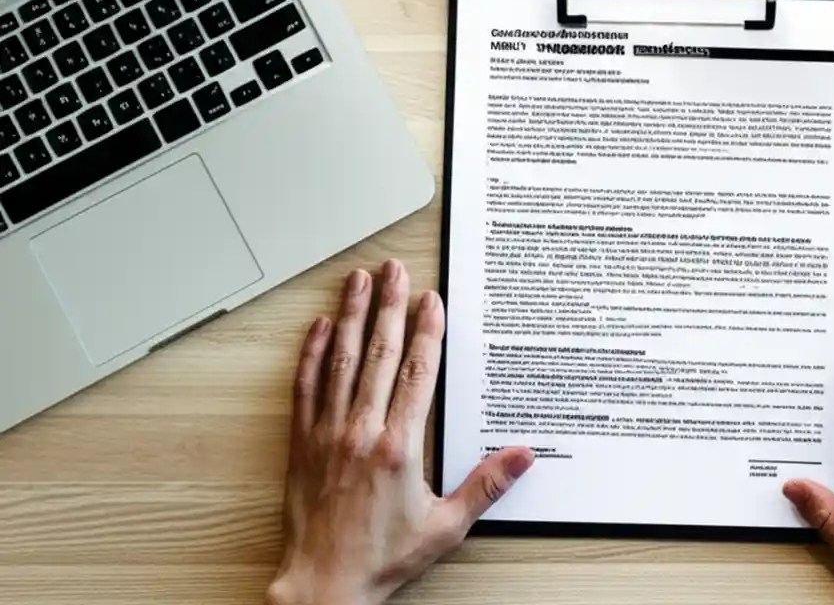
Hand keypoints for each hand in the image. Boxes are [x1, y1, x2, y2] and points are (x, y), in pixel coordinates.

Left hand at [268, 260, 533, 604]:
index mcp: (399, 447)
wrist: (324, 584)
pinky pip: (306, 386)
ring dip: (349, 316)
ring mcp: (327, 433)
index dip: (426, 331)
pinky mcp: (302, 443)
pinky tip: (317, 327)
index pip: (416, 373)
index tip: (430, 300)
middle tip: (393, 270)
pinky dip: (311, 353)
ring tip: (356, 281)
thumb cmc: (381, 558)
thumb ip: (485, 485)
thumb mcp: (446, 526)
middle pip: (378, 353)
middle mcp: (361, 431)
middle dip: (388, 306)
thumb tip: (521, 456)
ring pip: (340, 360)